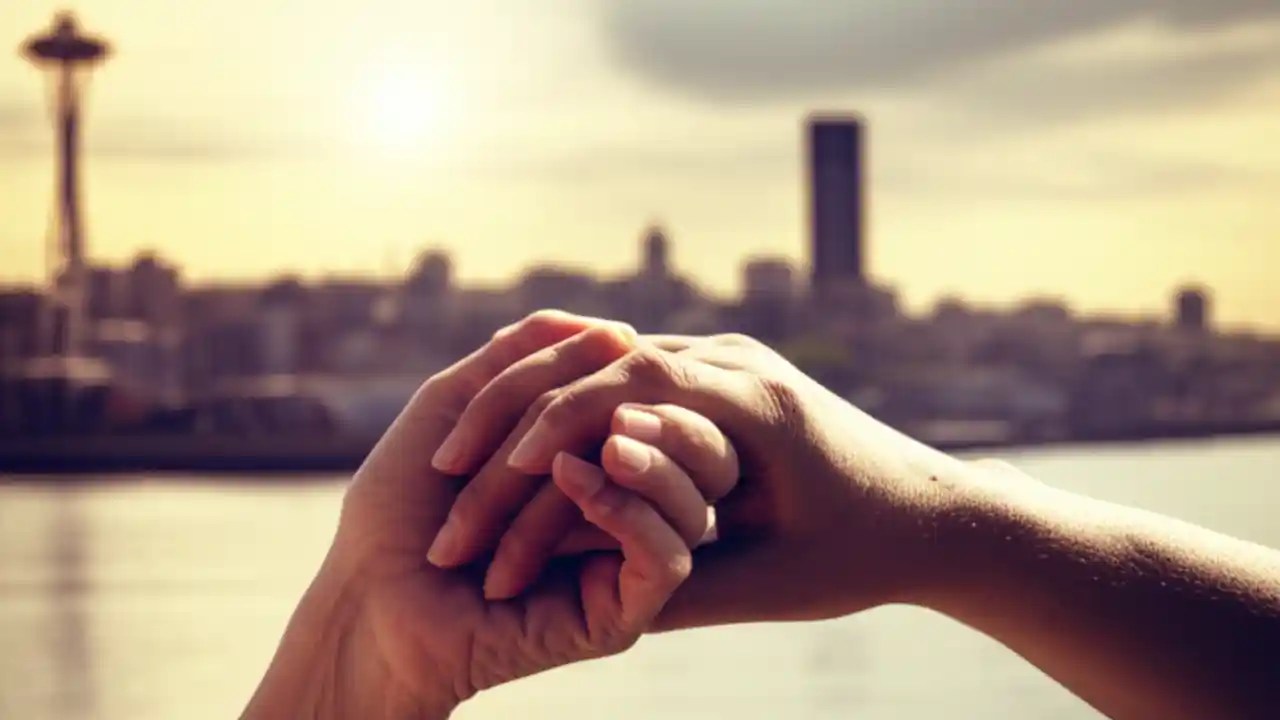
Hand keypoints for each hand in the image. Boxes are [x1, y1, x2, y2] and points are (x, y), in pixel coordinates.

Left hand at [242, 312, 737, 718]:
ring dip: (647, 457)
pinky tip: (574, 478)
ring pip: (690, 498)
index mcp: (587, 463)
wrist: (369, 595)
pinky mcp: (625, 612)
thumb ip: (523, 359)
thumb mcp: (455, 407)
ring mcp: (624, 561)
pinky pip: (670, 556)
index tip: (542, 361)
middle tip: (588, 397)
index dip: (604, 367)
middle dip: (625, 406)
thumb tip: (614, 326)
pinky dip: (631, 506)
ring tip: (594, 440)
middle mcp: (617, 509)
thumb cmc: (401, 508)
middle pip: (676, 445)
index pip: (641, 403)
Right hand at [423, 332, 998, 629]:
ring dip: (545, 398)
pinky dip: (577, 394)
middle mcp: (739, 363)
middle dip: (535, 409)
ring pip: (612, 357)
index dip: (564, 419)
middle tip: (462, 463)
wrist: (932, 513)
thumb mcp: (769, 587)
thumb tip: (590, 574)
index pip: (637, 384)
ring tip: (479, 450)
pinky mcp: (722, 371)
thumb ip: (682, 577)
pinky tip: (528, 430)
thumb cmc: (858, 557)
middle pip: (613, 360)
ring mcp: (730, 359)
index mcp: (756, 404)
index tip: (508, 462)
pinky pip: (633, 367)